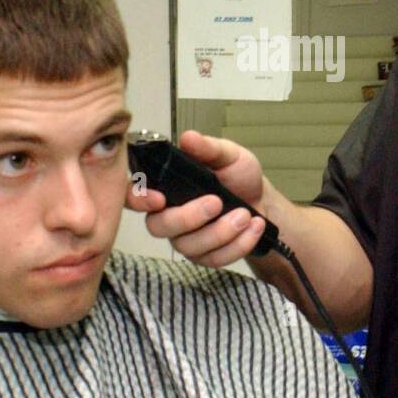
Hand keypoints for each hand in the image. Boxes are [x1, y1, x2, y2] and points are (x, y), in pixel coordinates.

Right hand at [123, 129, 270, 266]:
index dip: (138, 200)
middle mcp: (168, 215)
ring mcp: (185, 239)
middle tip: (217, 202)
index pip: (135, 196)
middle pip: (159, 227)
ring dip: (221, 232)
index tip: (159, 198)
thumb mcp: (228, 155)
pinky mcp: (204, 256)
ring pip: (189, 246)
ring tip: (245, 215)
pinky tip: (253, 228)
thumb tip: (188, 138)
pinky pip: (213, 259)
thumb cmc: (238, 176)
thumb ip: (208, 148)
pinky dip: (238, 244)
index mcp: (166, 186)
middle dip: (189, 218)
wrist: (262, 201)